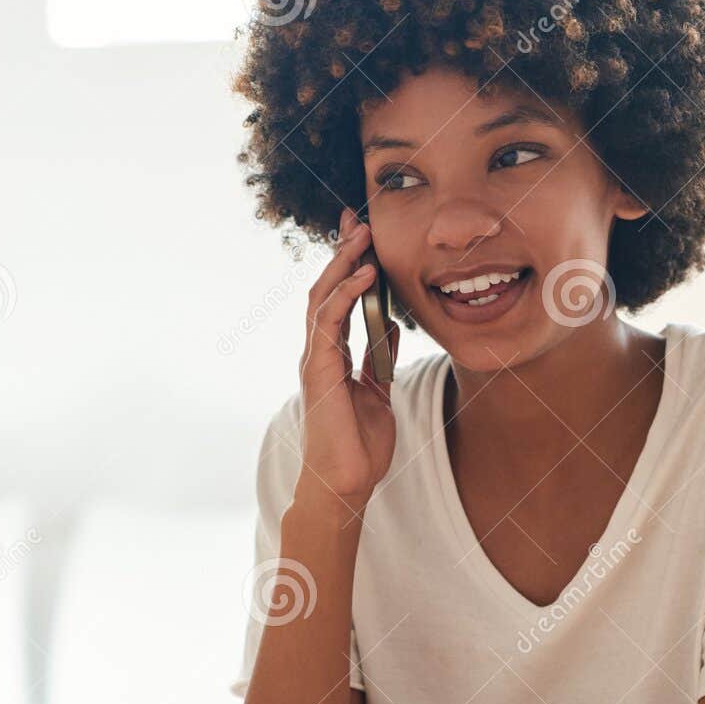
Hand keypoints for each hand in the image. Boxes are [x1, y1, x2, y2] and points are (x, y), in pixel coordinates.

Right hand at [296, 205, 400, 508]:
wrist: (347, 483)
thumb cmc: (360, 446)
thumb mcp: (379, 390)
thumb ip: (379, 356)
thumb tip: (389, 323)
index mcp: (331, 356)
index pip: (336, 299)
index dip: (347, 265)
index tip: (361, 234)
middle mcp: (319, 352)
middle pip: (325, 289)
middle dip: (342, 253)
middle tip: (357, 219)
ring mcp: (315, 360)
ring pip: (322, 298)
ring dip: (343, 264)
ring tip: (362, 235)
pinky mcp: (319, 371)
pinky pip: (329, 323)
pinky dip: (346, 295)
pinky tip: (364, 275)